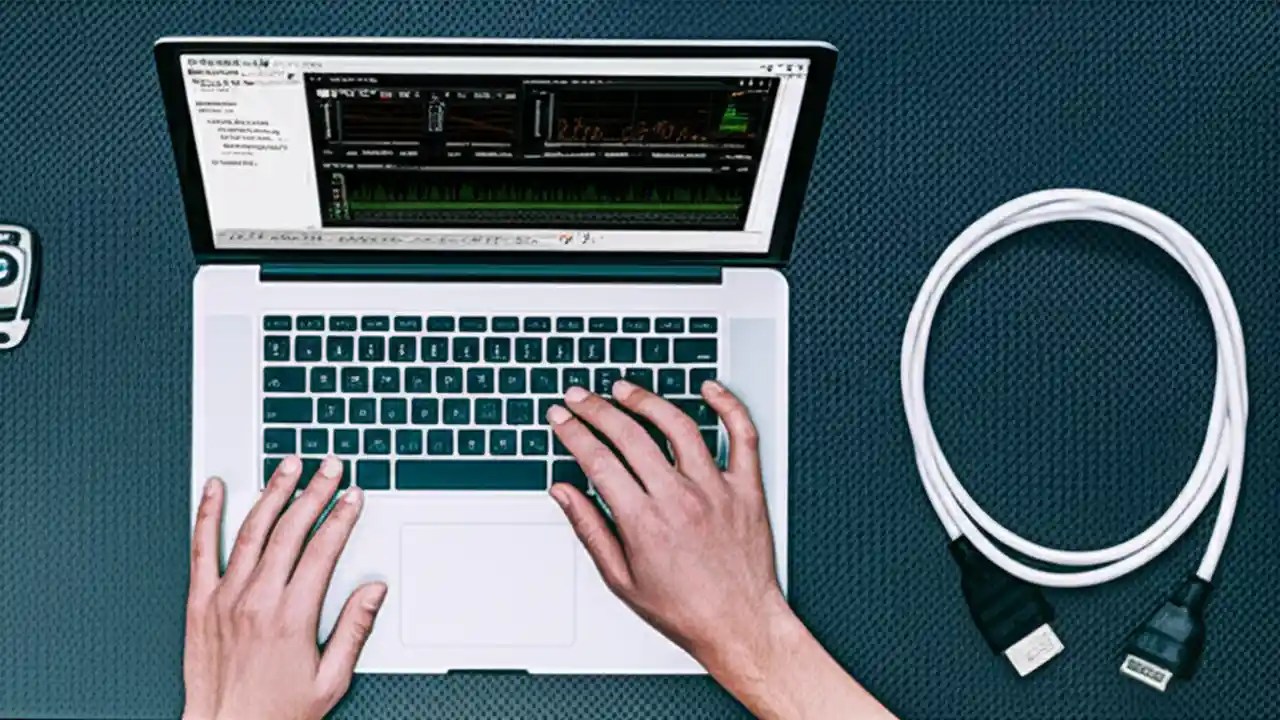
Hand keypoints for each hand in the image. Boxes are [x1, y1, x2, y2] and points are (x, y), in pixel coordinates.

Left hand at [184, 456, 387, 719]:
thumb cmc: (275, 713)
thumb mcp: (331, 680)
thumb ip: (354, 629)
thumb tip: (374, 591)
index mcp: (292, 616)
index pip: (323, 549)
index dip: (341, 516)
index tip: (353, 496)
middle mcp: (257, 600)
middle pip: (290, 530)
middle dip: (314, 491)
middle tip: (329, 466)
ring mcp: (225, 598)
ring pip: (251, 530)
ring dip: (272, 493)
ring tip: (287, 466)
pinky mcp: (199, 603)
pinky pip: (201, 549)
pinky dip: (207, 515)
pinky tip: (216, 490)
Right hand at [548, 380, 894, 719]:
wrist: (739, 624)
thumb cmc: (685, 609)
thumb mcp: (621, 579)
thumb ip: (590, 529)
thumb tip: (564, 492)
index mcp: (644, 522)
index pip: (598, 460)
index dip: (573, 432)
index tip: (561, 419)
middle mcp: (679, 498)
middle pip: (629, 435)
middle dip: (596, 409)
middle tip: (580, 397)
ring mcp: (715, 489)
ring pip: (678, 425)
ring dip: (646, 400)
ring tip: (624, 389)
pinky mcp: (746, 488)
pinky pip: (741, 435)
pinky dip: (728, 406)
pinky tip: (709, 389)